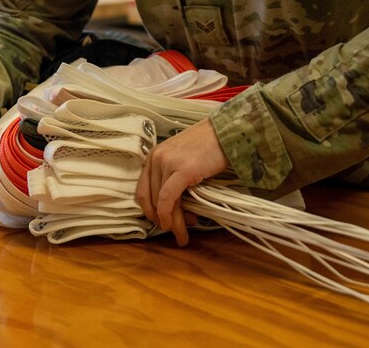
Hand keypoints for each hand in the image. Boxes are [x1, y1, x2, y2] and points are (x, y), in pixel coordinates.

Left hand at [135, 119, 227, 246]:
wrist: (226, 132)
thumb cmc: (208, 146)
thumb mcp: (182, 159)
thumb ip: (173, 176)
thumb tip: (176, 206)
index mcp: (153, 156)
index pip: (142, 190)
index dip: (150, 210)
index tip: (162, 222)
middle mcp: (156, 158)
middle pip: (150, 198)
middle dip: (161, 220)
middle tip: (175, 231)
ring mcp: (168, 163)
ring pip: (161, 202)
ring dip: (172, 222)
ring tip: (182, 236)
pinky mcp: (183, 170)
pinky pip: (169, 198)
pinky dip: (170, 215)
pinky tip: (178, 227)